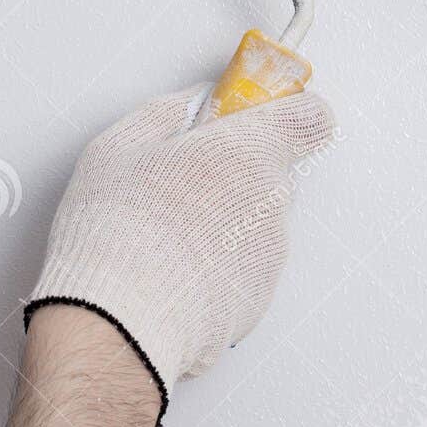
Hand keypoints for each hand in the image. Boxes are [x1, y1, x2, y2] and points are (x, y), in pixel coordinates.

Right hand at [27, 83, 336, 426]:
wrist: (119, 323)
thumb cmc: (116, 231)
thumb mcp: (119, 147)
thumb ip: (165, 114)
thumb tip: (188, 102)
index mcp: (248, 152)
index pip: (311, 118)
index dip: (290, 113)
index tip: (257, 115)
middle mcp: (272, 202)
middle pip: (275, 172)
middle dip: (237, 172)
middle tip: (184, 181)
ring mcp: (270, 255)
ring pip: (259, 222)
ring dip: (225, 221)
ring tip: (167, 237)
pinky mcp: (258, 300)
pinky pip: (246, 267)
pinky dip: (219, 265)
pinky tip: (173, 271)